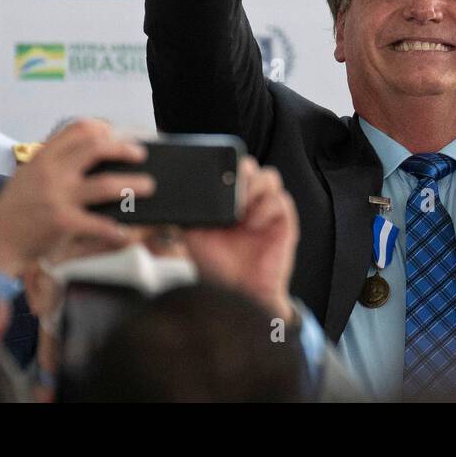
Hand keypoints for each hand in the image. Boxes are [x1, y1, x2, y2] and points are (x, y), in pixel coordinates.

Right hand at [0, 119, 152, 275]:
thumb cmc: (14, 210)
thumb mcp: (28, 176)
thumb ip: (55, 164)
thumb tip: (93, 156)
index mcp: (43, 158)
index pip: (76, 129)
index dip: (101, 127)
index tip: (114, 131)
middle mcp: (52, 173)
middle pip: (96, 148)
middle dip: (124, 149)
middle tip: (139, 154)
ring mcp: (58, 197)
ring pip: (107, 183)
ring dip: (132, 184)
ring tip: (147, 185)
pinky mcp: (63, 223)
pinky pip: (100, 223)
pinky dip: (115, 228)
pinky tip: (124, 232)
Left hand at [183, 156, 297, 321]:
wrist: (236, 293)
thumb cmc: (215, 267)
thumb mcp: (192, 235)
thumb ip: (186, 214)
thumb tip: (172, 198)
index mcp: (228, 199)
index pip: (230, 167)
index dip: (226, 163)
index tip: (214, 172)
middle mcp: (249, 201)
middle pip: (251, 165)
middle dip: (241, 170)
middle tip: (230, 188)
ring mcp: (267, 210)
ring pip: (270, 176)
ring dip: (254, 186)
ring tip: (241, 206)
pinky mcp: (283, 222)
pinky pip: (281, 199)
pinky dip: (265, 207)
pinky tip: (252, 224)